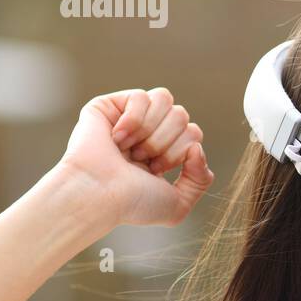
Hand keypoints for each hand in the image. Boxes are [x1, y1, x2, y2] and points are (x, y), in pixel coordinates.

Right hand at [56, 87, 214, 227]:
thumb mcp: (178, 203)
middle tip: (140, 160)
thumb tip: (197, 148)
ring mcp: (128, 118)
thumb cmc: (132, 202)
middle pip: (181, 115)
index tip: (155, 171)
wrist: (99, 195)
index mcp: (163, 151)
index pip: (193, 133)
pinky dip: (133, 120)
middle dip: (164, 142)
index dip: (180, 151)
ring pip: (165, 99)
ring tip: (130, 149)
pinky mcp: (108, 106)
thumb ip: (201, 179)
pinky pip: (141, 96)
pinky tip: (117, 138)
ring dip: (151, 130)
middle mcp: (147, 132)